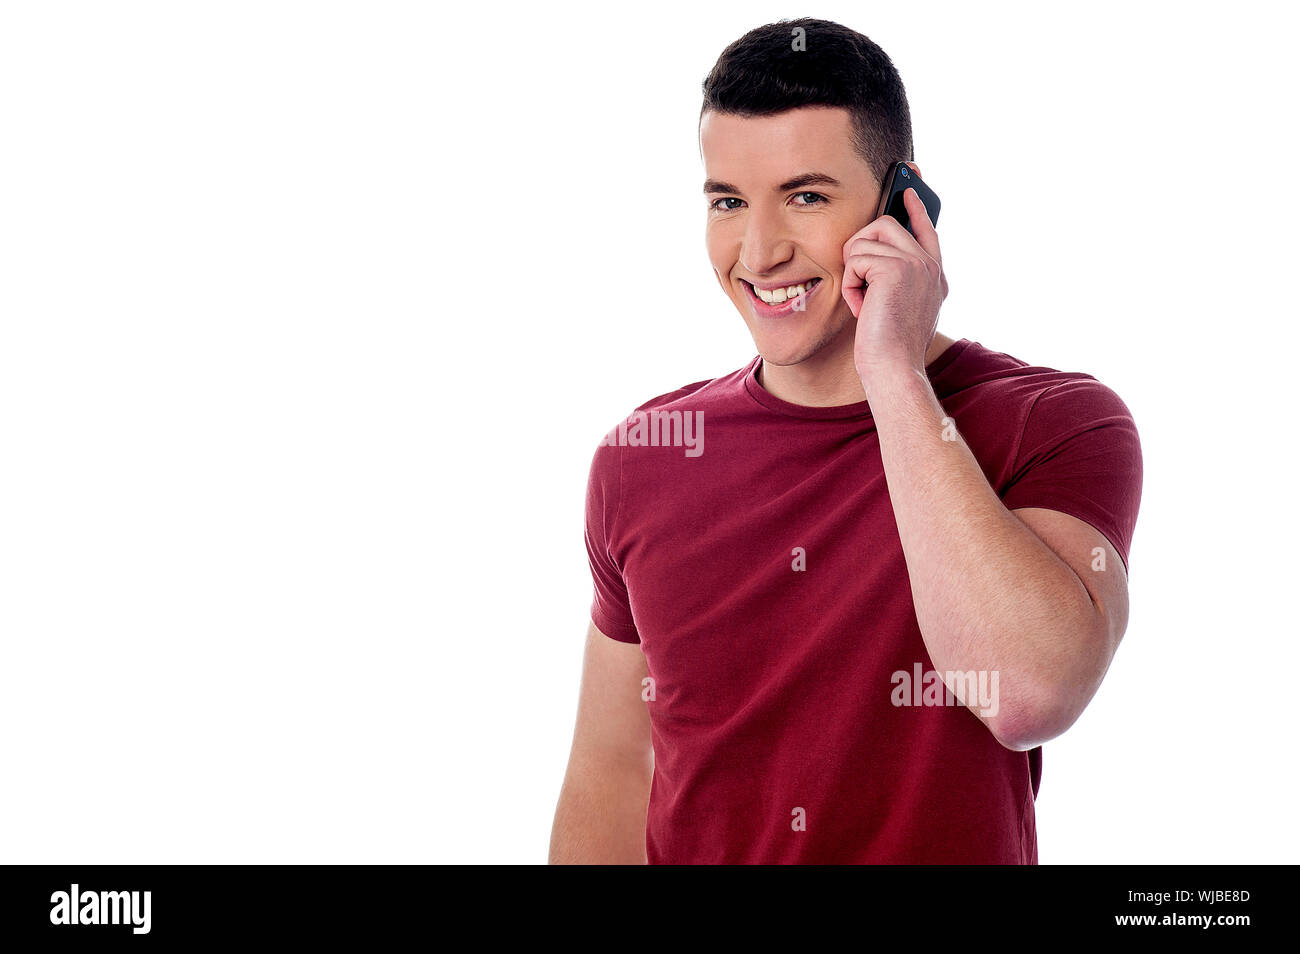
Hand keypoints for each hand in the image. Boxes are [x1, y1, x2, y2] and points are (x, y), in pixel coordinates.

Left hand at [841, 186, 948, 384]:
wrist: (895, 368)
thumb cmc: (890, 349)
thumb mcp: (900, 309)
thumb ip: (897, 282)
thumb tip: (875, 263)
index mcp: (934, 276)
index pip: (926, 230)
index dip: (915, 207)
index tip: (908, 188)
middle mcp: (930, 266)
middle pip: (885, 224)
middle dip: (860, 247)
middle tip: (859, 280)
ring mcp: (916, 264)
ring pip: (866, 239)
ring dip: (853, 270)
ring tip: (863, 300)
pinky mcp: (896, 269)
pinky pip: (856, 259)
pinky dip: (850, 285)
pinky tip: (861, 307)